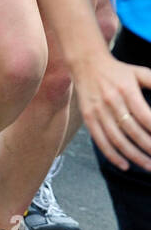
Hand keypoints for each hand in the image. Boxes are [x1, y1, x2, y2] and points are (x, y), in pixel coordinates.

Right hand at [73, 55, 150, 170]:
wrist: (86, 63)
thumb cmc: (118, 71)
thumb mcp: (139, 73)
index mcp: (127, 90)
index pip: (145, 117)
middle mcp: (112, 101)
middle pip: (133, 131)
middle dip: (149, 148)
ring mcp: (98, 110)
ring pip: (117, 139)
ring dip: (134, 156)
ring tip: (148, 166)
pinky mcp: (88, 117)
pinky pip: (100, 140)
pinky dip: (112, 155)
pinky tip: (125, 165)